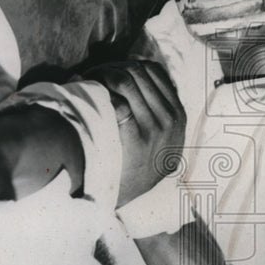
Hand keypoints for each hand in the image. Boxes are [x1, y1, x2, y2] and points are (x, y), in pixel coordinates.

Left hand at [85, 60, 185, 206]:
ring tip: (86, 82)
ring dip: (102, 76)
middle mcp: (171, 120)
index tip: (109, 70)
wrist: (125, 198)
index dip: (129, 65)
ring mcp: (156, 129)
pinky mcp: (137, 138)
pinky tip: (87, 96)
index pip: (154, 72)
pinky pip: (118, 101)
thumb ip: (155, 110)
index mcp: (178, 115)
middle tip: (92, 75)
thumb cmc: (134, 165)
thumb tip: (134, 73)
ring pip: (127, 81)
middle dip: (112, 68)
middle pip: (138, 73)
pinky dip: (99, 92)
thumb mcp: (159, 139)